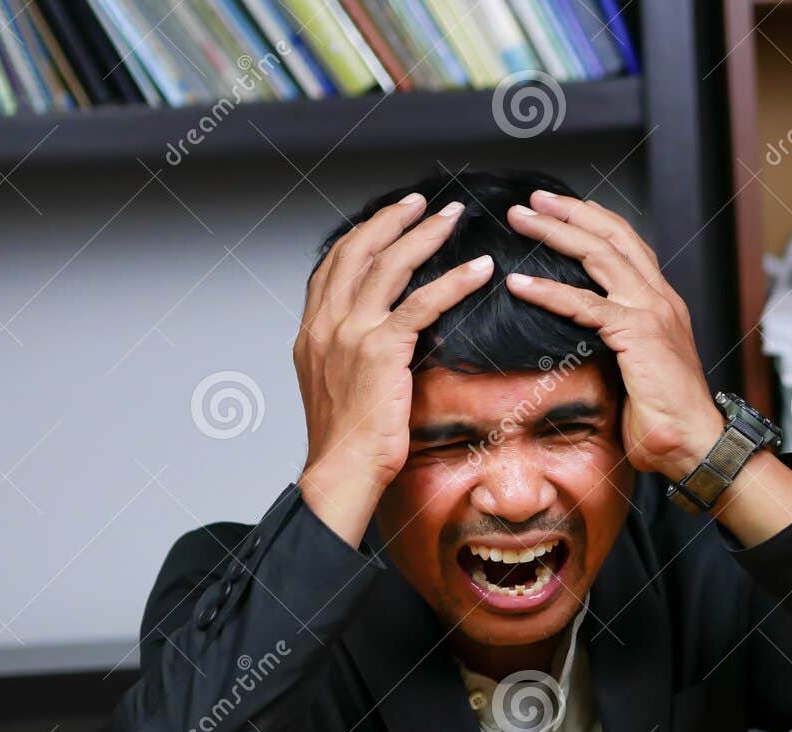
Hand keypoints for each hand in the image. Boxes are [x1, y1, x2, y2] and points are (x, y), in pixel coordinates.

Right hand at [293, 195, 491, 544]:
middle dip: (392, 219)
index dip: (364, 233)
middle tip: (422, 202)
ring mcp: (350, 334)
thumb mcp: (336, 385)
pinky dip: (453, 281)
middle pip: (359, 250)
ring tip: (453, 218)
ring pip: (390, 266)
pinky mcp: (381, 351)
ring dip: (425, 235)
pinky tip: (479, 269)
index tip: (390, 216)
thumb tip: (376, 339)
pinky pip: (422, 303)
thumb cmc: (346, 440)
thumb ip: (349, 353)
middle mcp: (326, 323)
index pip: (334, 263)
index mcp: (313, 329)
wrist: (340, 470)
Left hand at [503, 191, 722, 480]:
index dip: (595, 221)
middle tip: (533, 199)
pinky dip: (548, 290)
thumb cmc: (666, 418)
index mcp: (662, 303)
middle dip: (570, 211)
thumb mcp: (639, 370)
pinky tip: (519, 283)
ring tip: (520, 219)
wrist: (695, 443)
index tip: (562, 208)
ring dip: (555, 232)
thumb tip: (581, 344)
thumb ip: (617, 346)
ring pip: (598, 255)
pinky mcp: (637, 333)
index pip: (629, 245)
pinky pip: (585, 304)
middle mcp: (659, 299)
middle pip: (612, 236)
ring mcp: (651, 311)